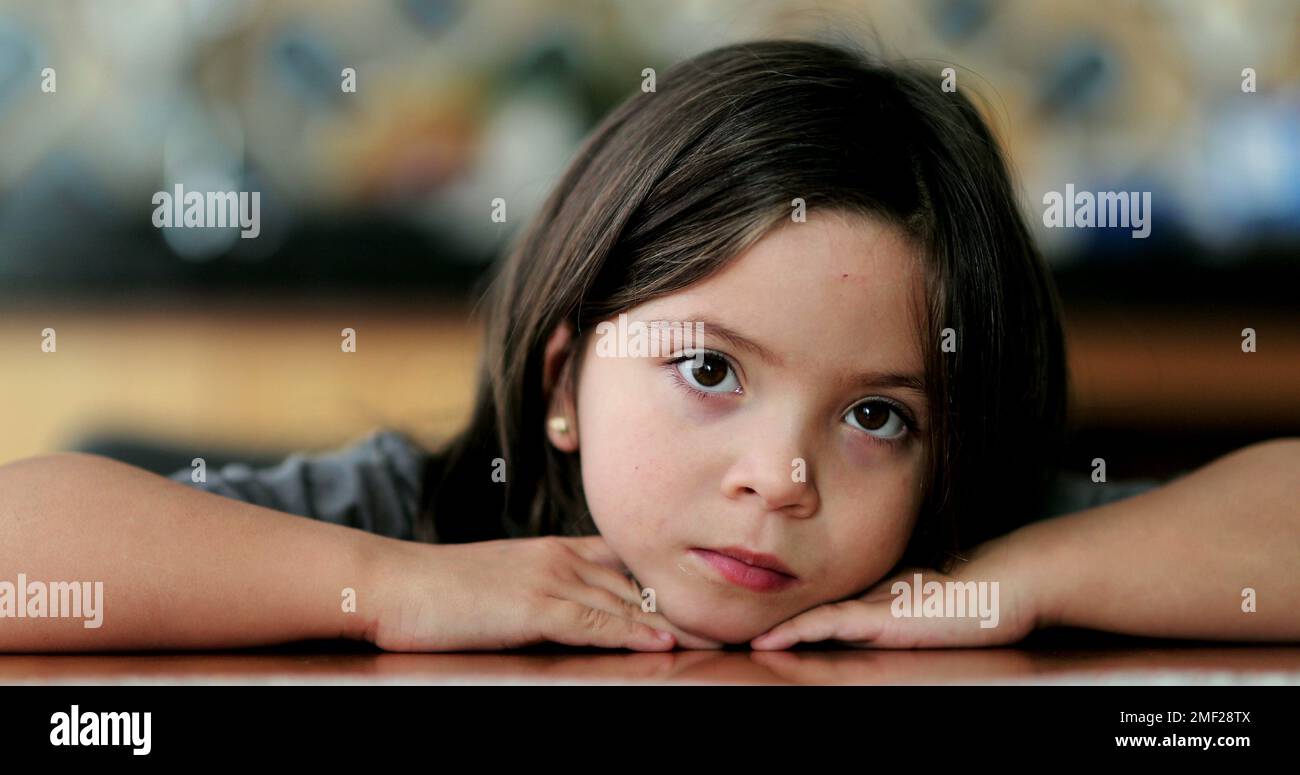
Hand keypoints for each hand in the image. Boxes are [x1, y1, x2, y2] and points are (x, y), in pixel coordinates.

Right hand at [364, 535, 723, 651]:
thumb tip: (583, 611)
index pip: (630, 564)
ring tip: (719, 637)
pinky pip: (594, 621)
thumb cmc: (441, 591)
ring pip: (627, 601)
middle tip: (734, 622)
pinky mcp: (533, 606)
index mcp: (558, 550)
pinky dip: (632, 633)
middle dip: (686, 604)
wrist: (390, 584)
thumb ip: (547, 591)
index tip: (709, 599)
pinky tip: (662, 643)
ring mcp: (549, 579)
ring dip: (674, 622)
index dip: (670, 583)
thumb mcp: (505, 583)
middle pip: (640, 582)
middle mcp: (562, 557)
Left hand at [749, 538, 1040, 649]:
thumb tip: (870, 625)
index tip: (754, 625)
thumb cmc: (974, 595)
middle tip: (730, 629)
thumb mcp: (922, 604)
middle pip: (805, 606)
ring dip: (774, 628)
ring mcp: (871, 605)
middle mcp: (864, 595)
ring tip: (738, 637)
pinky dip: (797, 633)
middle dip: (769, 616)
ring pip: (809, 617)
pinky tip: (770, 641)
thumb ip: (893, 614)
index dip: (785, 611)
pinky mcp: (881, 618)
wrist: (1006, 583)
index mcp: (872, 593)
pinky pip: (829, 625)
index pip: (819, 603)